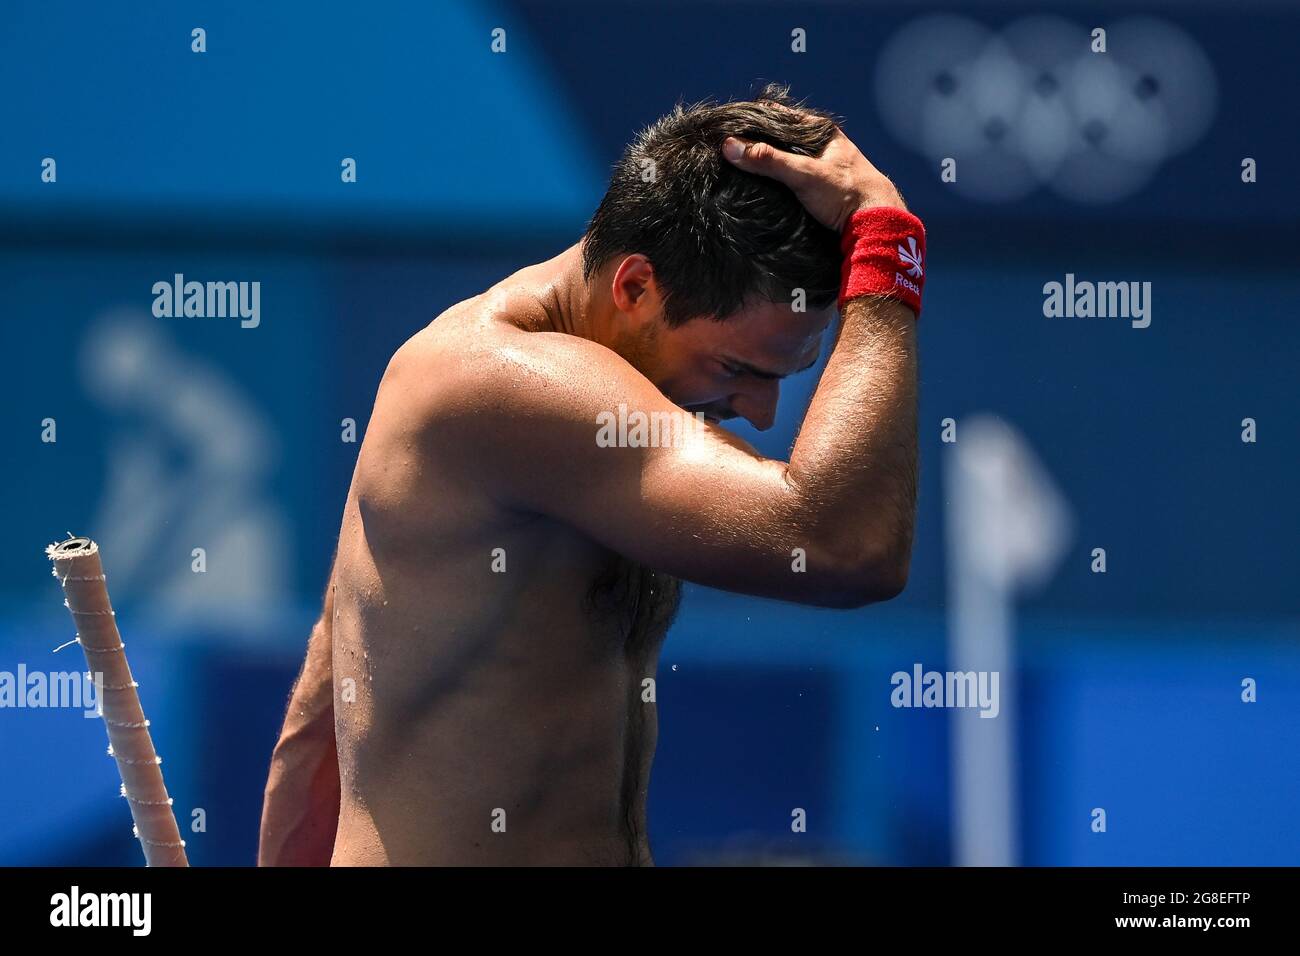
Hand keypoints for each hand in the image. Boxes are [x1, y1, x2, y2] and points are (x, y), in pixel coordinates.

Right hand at [722, 126, 903, 231]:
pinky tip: (762, 189)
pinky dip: (776, 181)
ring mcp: (820, 167)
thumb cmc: (846, 192)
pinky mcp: (820, 189)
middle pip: (780, 140)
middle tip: (729, 152)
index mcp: (820, 131)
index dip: (755, 120)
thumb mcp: (804, 174)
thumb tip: (730, 147)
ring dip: (766, 166)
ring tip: (739, 169)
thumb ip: (768, 160)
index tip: (730, 128)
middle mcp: (820, 146)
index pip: (779, 116)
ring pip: (785, 160)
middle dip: (757, 145)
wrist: (877, 222)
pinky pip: (791, 179)